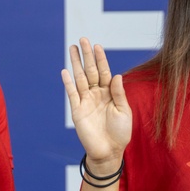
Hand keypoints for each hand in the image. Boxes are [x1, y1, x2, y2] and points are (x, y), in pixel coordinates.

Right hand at [61, 37, 131, 168]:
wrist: (109, 151)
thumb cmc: (120, 132)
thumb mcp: (124, 111)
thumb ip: (118, 93)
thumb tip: (116, 75)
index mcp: (109, 93)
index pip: (103, 71)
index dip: (100, 59)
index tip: (97, 46)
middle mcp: (96, 94)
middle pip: (90, 71)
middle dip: (86, 55)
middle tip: (82, 39)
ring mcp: (85, 101)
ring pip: (80, 78)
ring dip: (76, 63)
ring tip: (72, 48)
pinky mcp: (77, 110)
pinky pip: (72, 93)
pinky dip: (68, 82)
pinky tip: (65, 71)